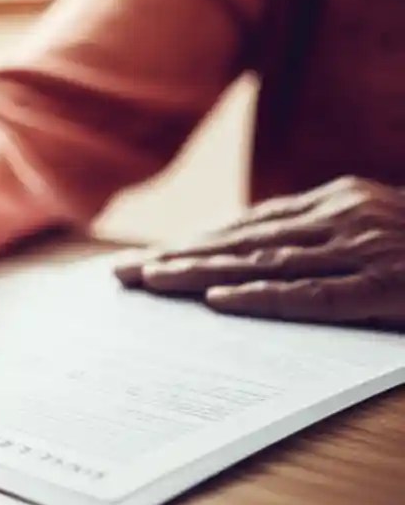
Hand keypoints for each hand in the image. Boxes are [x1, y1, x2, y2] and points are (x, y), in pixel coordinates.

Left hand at [116, 176, 404, 328]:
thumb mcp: (383, 226)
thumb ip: (330, 236)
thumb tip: (264, 254)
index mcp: (337, 202)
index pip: (251, 224)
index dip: (197, 240)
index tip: (152, 255)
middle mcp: (341, 220)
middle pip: (243, 241)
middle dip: (180, 255)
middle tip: (125, 271)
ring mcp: (361, 251)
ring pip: (263, 263)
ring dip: (201, 273)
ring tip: (150, 282)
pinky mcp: (384, 287)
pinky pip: (312, 295)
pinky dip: (262, 296)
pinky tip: (218, 301)